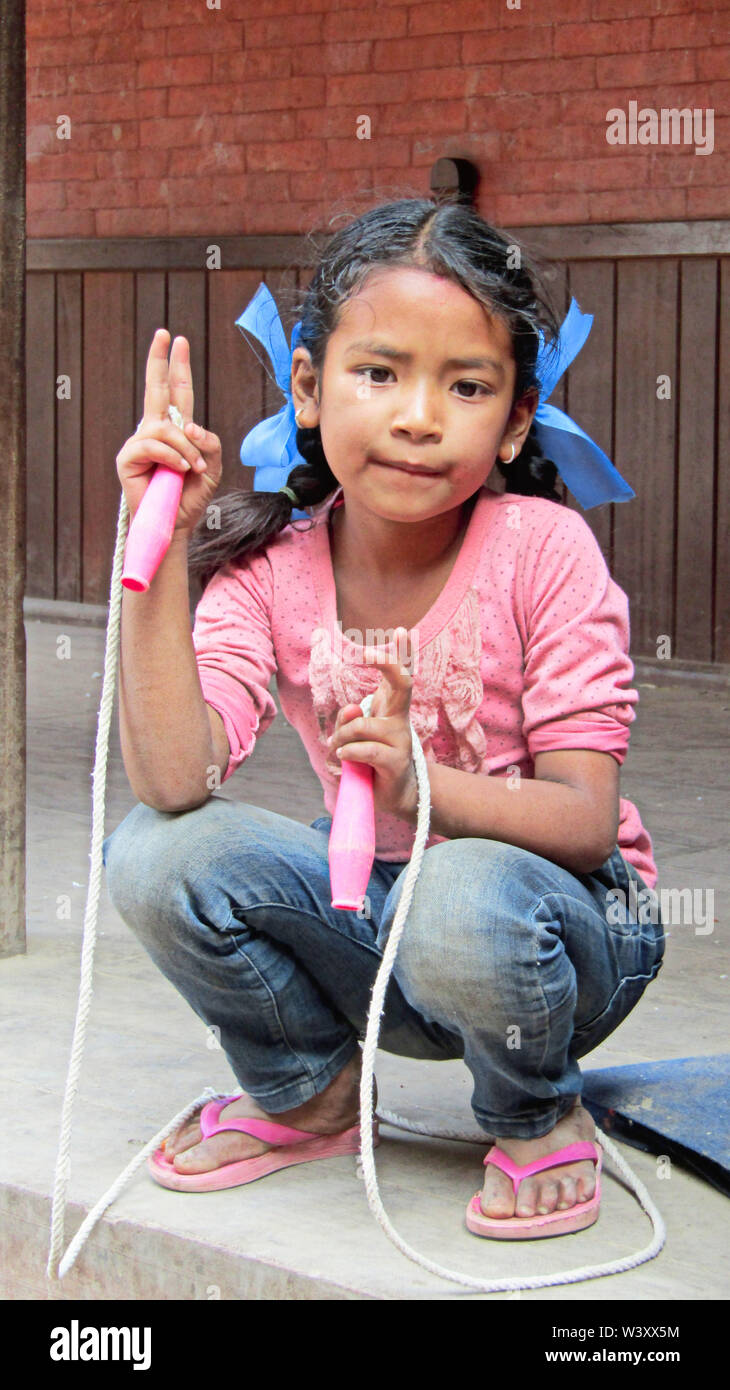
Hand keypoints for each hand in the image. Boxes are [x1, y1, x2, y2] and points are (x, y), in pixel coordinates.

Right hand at [115, 330, 221, 533]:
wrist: (175, 523)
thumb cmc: (191, 496)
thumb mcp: (212, 467)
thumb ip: (210, 443)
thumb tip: (190, 426)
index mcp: (176, 430)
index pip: (177, 393)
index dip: (177, 367)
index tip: (177, 340)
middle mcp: (155, 431)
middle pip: (156, 389)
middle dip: (160, 360)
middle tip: (164, 333)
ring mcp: (140, 443)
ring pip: (166, 428)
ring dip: (185, 449)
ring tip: (191, 469)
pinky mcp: (128, 458)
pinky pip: (153, 445)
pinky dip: (171, 457)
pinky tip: (178, 471)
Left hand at [327, 629, 418, 820]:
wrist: (395, 795)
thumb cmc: (372, 759)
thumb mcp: (354, 736)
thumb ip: (348, 720)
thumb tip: (351, 708)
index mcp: (391, 707)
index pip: (400, 674)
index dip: (402, 652)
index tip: (400, 630)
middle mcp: (400, 718)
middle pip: (402, 683)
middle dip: (387, 664)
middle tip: (367, 654)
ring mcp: (401, 739)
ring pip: (362, 725)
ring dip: (342, 737)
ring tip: (338, 750)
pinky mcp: (396, 760)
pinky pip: (364, 749)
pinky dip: (347, 753)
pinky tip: (344, 758)